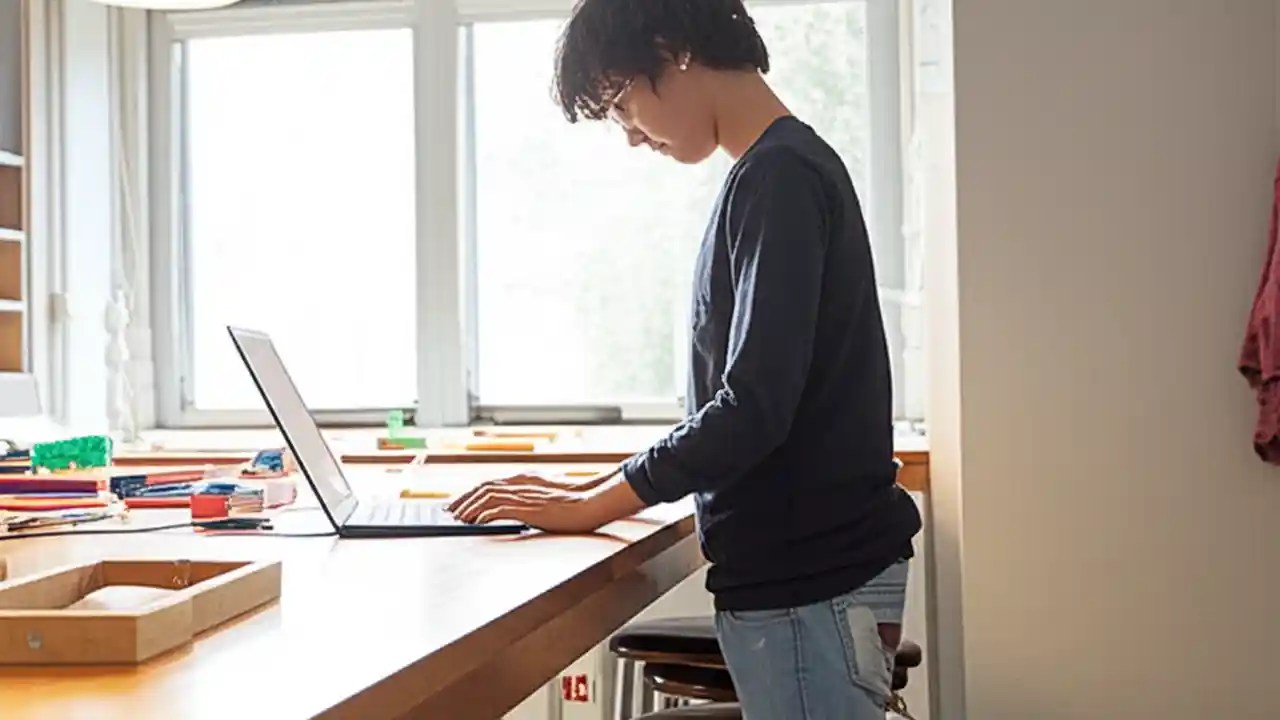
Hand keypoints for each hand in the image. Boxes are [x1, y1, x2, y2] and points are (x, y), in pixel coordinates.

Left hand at [451, 484, 605, 533]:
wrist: (591, 503)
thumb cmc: (573, 502)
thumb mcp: (546, 495)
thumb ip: (527, 497)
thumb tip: (510, 508)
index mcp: (524, 480)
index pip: (490, 484)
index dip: (471, 493)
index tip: (458, 502)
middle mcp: (520, 484)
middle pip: (483, 488)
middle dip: (464, 499)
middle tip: (450, 511)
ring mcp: (524, 495)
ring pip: (487, 497)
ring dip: (470, 508)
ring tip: (458, 519)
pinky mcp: (529, 508)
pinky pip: (500, 509)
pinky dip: (485, 515)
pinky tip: (478, 522)